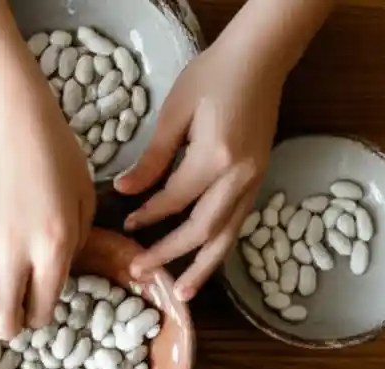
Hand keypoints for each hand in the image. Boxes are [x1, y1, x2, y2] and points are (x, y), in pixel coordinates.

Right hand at [0, 105, 94, 338]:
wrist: (11, 118)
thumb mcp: (84, 200)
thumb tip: (54, 277)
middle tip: (9, 320)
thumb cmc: (55, 154)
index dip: (39, 318)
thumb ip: (76, 244)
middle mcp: (14, 250)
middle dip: (8, 329)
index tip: (35, 311)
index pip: (42, 308)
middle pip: (3, 317)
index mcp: (53, 245)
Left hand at [114, 32, 284, 300]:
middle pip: (203, 230)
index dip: (149, 216)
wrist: (260, 59)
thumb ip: (152, 157)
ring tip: (183, 294)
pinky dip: (220, 245)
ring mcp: (254, 180)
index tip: (126, 225)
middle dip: (171, 256)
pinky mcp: (259, 179)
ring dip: (204, 267)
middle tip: (142, 274)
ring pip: (228, 235)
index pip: (176, 201)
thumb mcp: (175, 112)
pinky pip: (238, 222)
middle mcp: (240, 177)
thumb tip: (124, 191)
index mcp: (216, 158)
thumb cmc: (213, 75)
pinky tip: (205, 259)